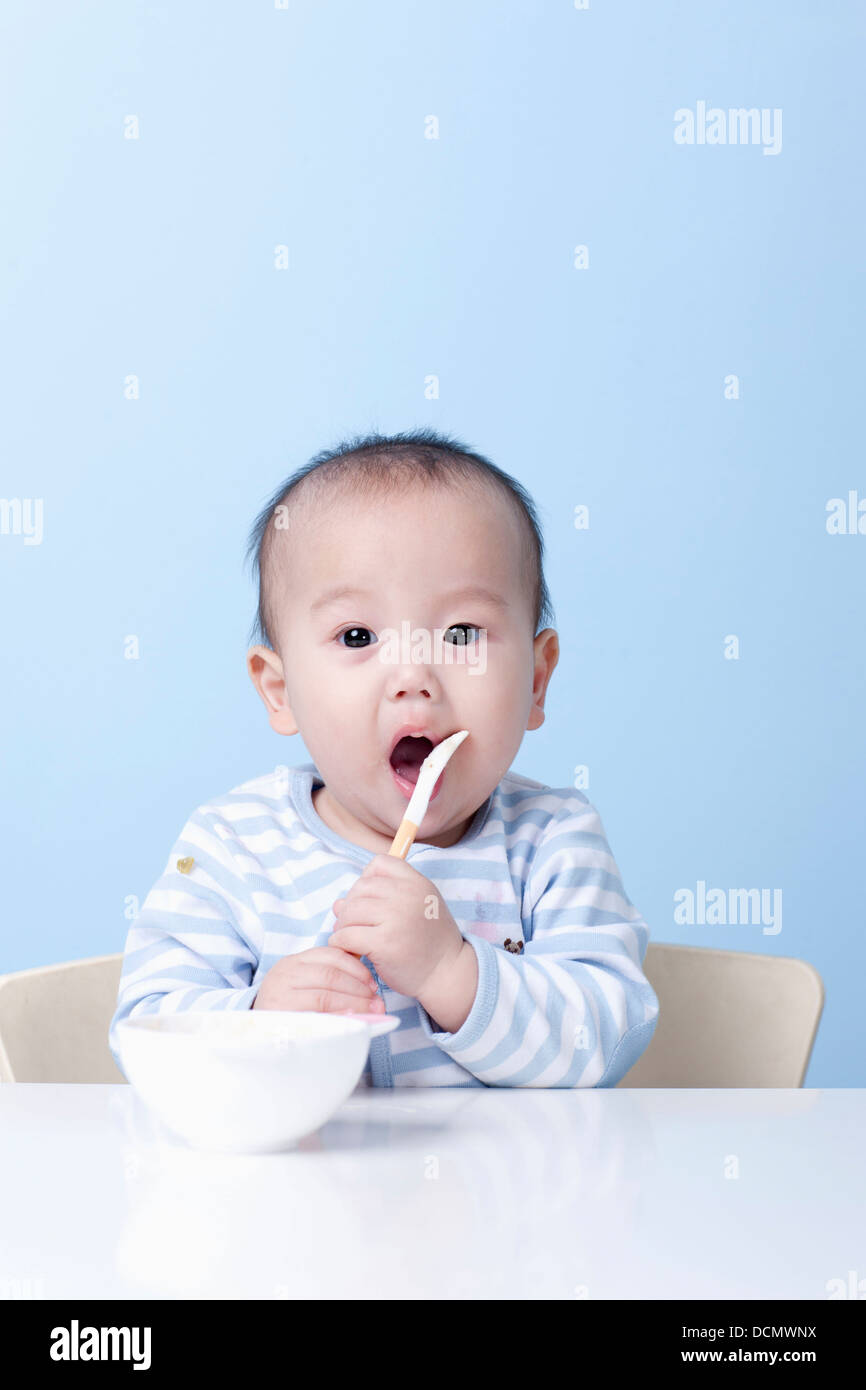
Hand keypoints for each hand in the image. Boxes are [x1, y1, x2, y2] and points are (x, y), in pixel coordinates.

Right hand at [251, 945, 384, 1014]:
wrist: (254, 1029)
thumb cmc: (289, 1007)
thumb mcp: (305, 984)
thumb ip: (330, 976)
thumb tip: (368, 979)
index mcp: (295, 962)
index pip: (331, 955)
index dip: (357, 969)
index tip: (373, 984)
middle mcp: (285, 974)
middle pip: (331, 975)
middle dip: (359, 989)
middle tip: (377, 1003)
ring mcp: (280, 995)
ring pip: (325, 994)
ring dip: (353, 1004)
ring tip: (370, 1013)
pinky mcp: (281, 1017)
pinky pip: (315, 1015)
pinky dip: (337, 1017)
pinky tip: (352, 1021)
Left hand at [328, 853, 464, 1000]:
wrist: (447, 974)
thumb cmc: (428, 942)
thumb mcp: (415, 909)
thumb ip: (381, 900)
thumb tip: (338, 904)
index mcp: (417, 883)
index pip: (380, 863)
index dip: (367, 879)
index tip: (369, 900)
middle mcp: (407, 896)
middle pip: (360, 888)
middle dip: (351, 906)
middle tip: (353, 924)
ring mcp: (396, 918)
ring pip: (350, 910)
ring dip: (344, 925)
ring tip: (351, 938)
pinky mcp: (384, 943)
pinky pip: (346, 935)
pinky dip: (341, 942)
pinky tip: (350, 950)